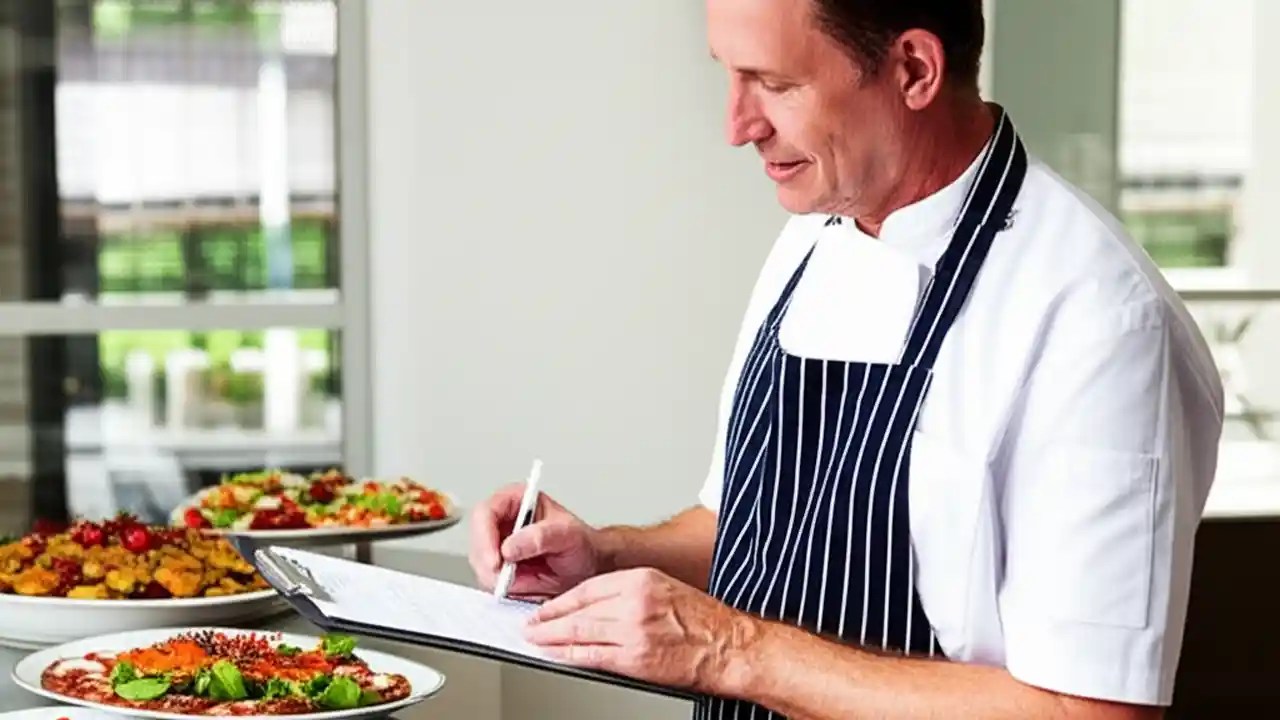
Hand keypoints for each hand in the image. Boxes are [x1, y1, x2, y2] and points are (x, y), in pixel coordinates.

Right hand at [468, 484, 606, 599]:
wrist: (588, 566)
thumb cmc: (581, 543)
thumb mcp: (567, 534)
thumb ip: (540, 537)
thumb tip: (510, 546)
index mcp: (515, 500)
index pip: (485, 512)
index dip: (484, 537)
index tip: (496, 560)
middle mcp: (502, 520)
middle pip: (476, 539)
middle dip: (487, 562)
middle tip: (504, 579)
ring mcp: (497, 544)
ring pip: (479, 562)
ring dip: (494, 576)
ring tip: (521, 580)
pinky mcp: (499, 566)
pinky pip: (488, 578)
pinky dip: (500, 586)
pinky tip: (520, 585)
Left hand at [523, 567, 755, 694]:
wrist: (729, 646)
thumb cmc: (703, 621)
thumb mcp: (665, 588)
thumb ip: (630, 592)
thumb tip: (595, 605)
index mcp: (640, 580)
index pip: (587, 588)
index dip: (561, 600)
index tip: (547, 607)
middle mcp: (634, 602)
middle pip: (579, 609)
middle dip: (549, 619)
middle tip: (530, 624)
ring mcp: (633, 630)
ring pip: (580, 632)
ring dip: (551, 637)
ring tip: (535, 640)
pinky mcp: (635, 658)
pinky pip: (591, 656)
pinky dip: (568, 656)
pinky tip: (556, 656)